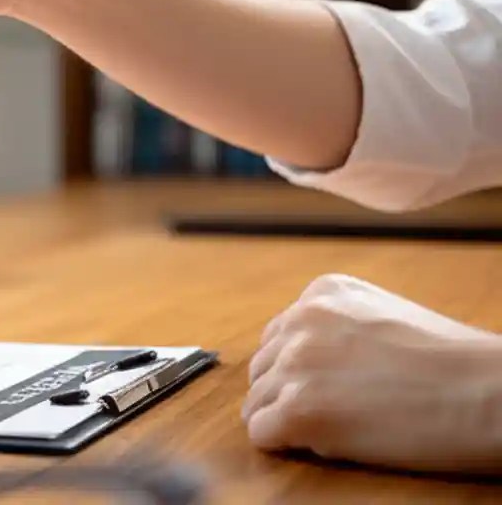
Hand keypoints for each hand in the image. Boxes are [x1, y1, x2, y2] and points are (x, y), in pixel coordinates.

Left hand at [243, 274, 501, 473]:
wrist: (487, 393)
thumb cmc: (454, 364)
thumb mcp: (385, 318)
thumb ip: (338, 330)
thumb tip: (302, 363)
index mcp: (322, 293)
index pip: (279, 337)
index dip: (303, 370)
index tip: (338, 385)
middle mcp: (300, 320)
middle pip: (263, 368)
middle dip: (289, 394)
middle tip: (340, 412)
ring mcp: (296, 364)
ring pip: (257, 402)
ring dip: (288, 421)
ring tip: (342, 427)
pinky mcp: (298, 409)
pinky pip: (262, 433)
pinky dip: (285, 444)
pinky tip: (327, 443)